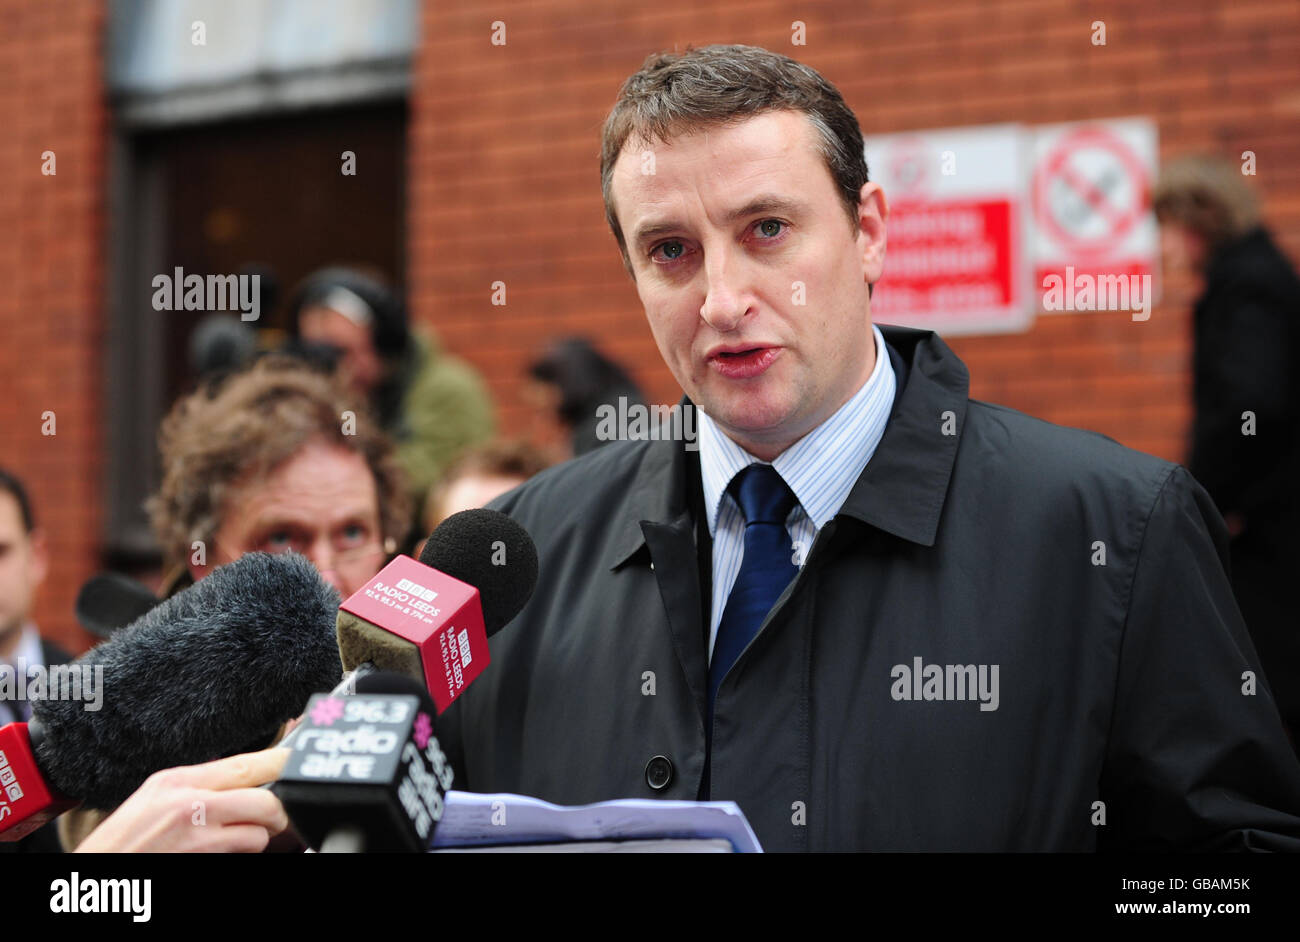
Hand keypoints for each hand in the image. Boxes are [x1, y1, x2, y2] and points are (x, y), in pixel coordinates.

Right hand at [75, 748, 290, 852]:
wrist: (98, 876)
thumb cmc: (124, 841)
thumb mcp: (155, 796)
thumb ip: (199, 783)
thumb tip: (248, 773)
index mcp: (177, 781)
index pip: (246, 764)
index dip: (282, 761)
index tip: (301, 760)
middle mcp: (188, 806)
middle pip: (265, 799)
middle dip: (277, 810)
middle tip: (274, 816)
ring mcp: (195, 839)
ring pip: (258, 834)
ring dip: (257, 839)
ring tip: (236, 839)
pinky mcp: (200, 863)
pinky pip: (241, 856)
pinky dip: (242, 855)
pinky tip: (223, 853)